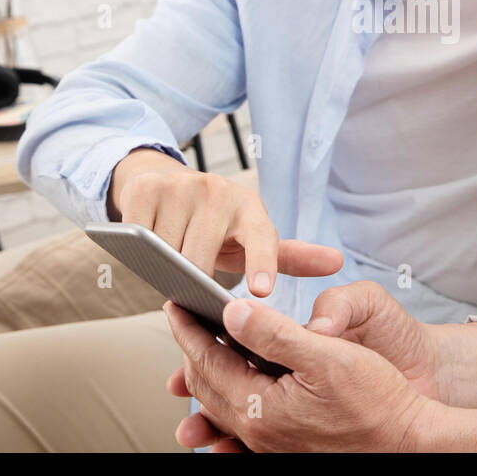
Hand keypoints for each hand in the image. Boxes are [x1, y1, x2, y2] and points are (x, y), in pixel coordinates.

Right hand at [107, 147, 341, 295]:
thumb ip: (292, 257)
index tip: (262, 290)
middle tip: (188, 290)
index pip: (262, 238)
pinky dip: (138, 251)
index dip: (262, 263)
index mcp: (251, 208)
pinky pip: (138, 236)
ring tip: (168, 267)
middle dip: (190, 281)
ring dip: (162, 267)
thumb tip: (338, 262)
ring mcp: (181, 187)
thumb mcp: (254, 238)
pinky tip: (145, 248)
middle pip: (198, 259)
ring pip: (166, 250)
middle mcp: (218, 191)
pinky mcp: (147, 189)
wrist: (171, 184)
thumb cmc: (220, 225)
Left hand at [163, 298, 437, 451]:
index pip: (208, 361)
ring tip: (197, 354)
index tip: (176, 303)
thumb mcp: (328, 355)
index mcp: (261, 407)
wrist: (410, 443)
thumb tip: (233, 312)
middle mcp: (259, 433)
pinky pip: (241, 426)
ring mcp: (271, 446)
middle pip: (207, 386)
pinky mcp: (287, 450)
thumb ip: (275, 334)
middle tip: (184, 320)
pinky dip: (227, 404)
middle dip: (192, 350)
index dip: (189, 328)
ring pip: (222, 407)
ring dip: (205, 377)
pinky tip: (227, 399)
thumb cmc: (379, 400)